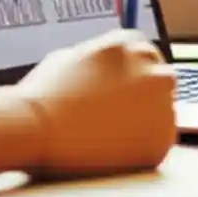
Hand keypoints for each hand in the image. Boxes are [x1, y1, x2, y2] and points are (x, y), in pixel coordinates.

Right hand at [16, 29, 175, 176]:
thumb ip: (96, 60)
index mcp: (126, 45)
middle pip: (161, 77)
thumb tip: (105, 70)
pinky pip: (161, 140)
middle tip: (123, 114)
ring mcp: (159, 103)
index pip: (144, 52)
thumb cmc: (39, 98)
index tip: (126, 87)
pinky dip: (145, 145)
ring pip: (164, 109)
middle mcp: (149, 69)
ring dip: (147, 118)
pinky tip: (118, 151)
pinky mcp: (160, 138)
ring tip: (113, 135)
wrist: (33, 130)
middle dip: (146, 93)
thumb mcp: (68, 60)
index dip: (134, 71)